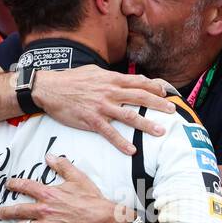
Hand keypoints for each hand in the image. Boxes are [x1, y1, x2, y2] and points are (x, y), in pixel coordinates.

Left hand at [0, 154, 134, 222]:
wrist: (103, 220)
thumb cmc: (92, 200)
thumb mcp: (78, 178)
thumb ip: (63, 166)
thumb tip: (50, 156)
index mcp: (49, 193)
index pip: (26, 186)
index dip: (14, 185)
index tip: (8, 185)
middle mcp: (43, 209)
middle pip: (17, 210)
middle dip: (4, 212)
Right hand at [32, 65, 174, 154]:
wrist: (49, 88)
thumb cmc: (71, 80)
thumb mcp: (94, 72)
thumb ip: (110, 76)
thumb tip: (123, 79)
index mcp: (111, 79)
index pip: (138, 81)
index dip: (154, 86)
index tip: (166, 92)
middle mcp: (109, 92)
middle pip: (139, 97)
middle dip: (158, 104)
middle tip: (172, 111)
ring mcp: (101, 107)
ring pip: (129, 116)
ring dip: (146, 124)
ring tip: (160, 132)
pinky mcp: (91, 120)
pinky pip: (110, 133)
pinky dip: (121, 142)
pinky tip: (132, 150)